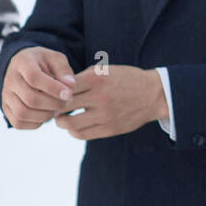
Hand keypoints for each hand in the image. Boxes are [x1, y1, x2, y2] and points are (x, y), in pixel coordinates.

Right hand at [1, 46, 76, 129]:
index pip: (34, 77)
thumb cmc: (43, 63)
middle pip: (30, 98)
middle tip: (66, 102)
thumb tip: (70, 86)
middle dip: (53, 104)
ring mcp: (6, 95)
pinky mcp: (6, 109)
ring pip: (23, 113)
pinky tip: (46, 114)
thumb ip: (64, 70)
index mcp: (23, 62)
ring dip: (45, 115)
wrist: (23, 67)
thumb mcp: (55, 58)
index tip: (69, 94)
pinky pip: (19, 123)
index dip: (53, 88)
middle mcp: (10, 79)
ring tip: (57, 109)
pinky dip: (36, 123)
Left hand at [53, 64, 167, 140]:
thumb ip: (83, 78)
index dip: (54, 91)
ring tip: (62, 118)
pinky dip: (73, 131)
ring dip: (62, 122)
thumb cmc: (125, 79)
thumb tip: (58, 87)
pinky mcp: (109, 129)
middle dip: (55, 107)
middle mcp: (99, 97)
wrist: (153, 95)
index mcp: (97, 79)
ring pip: (70, 124)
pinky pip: (82, 134)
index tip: (51, 93)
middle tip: (52, 107)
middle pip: (64, 106)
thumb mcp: (105, 71)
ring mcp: (105, 115)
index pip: (64, 87)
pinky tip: (75, 125)